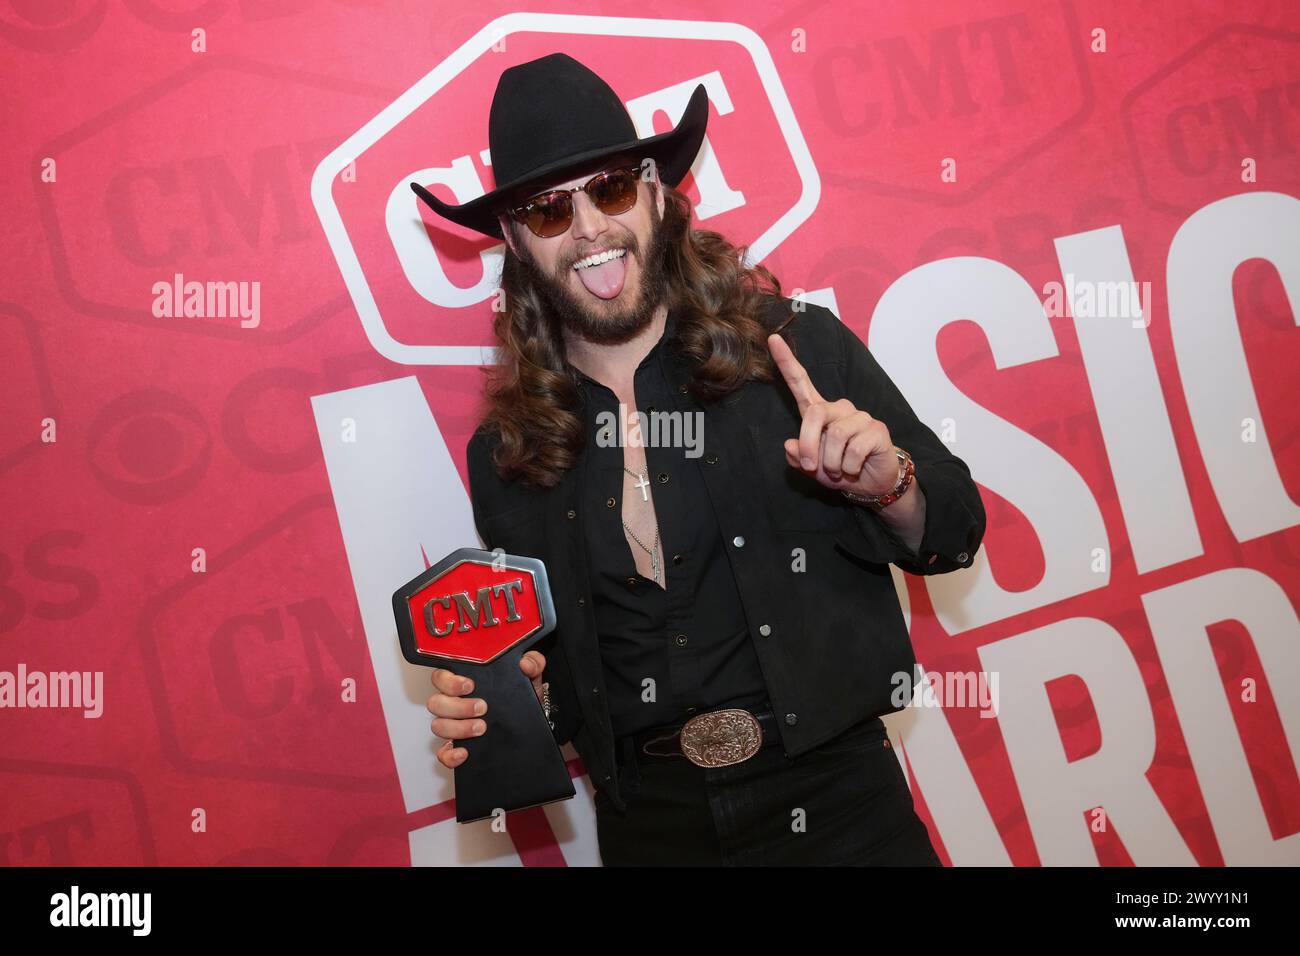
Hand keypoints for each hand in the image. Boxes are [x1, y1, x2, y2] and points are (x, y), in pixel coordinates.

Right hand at [426, 650, 546, 768]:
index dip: (450, 681)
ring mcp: (453, 727)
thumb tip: (525, 663)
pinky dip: (450, 755)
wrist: (530, 729)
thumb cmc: (521, 701)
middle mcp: (454, 704)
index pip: (442, 676)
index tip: (470, 685)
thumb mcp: (529, 678)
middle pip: (436, 702)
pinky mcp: (457, 748)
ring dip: (458, 728)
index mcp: (464, 684)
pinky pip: (443, 754)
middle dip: (458, 706)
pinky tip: (465, 752)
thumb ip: (532, 663)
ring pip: (438, 726)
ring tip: (481, 728)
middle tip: (482, 708)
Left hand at [767, 332, 899, 495]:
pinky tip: (855, 468)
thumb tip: (790, 444)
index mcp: (819, 412)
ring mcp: (860, 417)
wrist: (871, 484)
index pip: (800, 382)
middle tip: (811, 466)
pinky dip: (849, 467)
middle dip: (808, 445)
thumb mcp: (811, 468)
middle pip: (815, 414)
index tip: (773, 339)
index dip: (786, 362)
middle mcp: (839, 409)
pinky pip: (854, 449)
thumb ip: (797, 457)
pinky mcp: (877, 429)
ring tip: (839, 470)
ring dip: (831, 462)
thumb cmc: (839, 471)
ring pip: (835, 436)